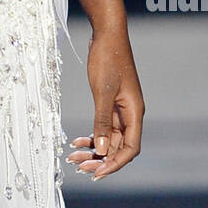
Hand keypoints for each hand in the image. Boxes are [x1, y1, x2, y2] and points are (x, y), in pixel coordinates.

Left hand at [66, 27, 144, 180]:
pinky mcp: (110, 103)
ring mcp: (120, 109)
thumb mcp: (103, 91)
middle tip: (79, 167)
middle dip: (100, 159)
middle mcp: (130, 114)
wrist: (107, 34)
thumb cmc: (108, 59)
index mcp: (134, 112)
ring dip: (93, 149)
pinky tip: (76, 141)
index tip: (97, 173)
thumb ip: (102, 120)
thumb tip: (100, 149)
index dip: (115, 163)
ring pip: (108, 138)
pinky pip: (102, 126)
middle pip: (118, 146)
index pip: (130, 148)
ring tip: (73, 158)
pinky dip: (91, 135)